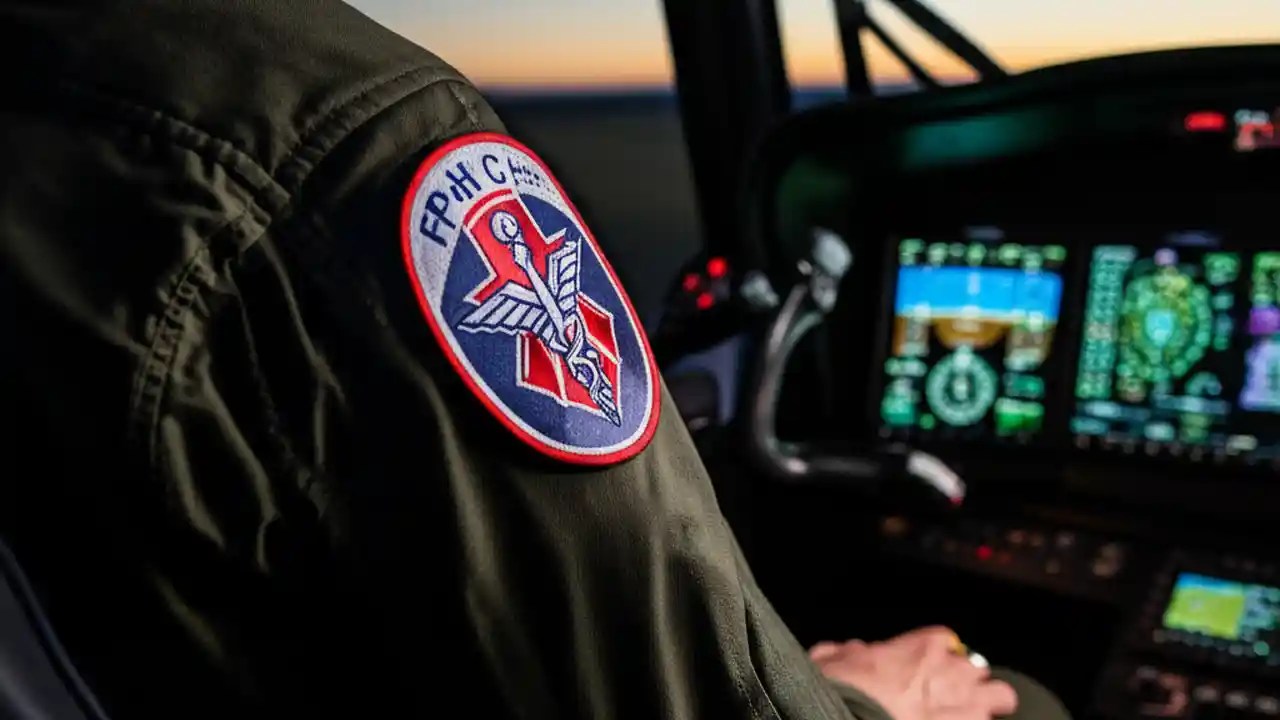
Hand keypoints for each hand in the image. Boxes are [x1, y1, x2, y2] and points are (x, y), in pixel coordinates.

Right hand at [810, 626, 1017, 719]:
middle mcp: (952, 670)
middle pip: (978, 668)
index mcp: (922, 646)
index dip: (937, 658)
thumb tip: (849, 652)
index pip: (946, 641)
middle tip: (949, 699)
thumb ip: (849, 652)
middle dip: (968, 682)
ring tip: (969, 715)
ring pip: (1001, 695)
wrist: (853, 719)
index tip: (926, 670)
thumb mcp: (834, 659)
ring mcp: (969, 703)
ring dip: (989, 705)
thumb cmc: (844, 690)